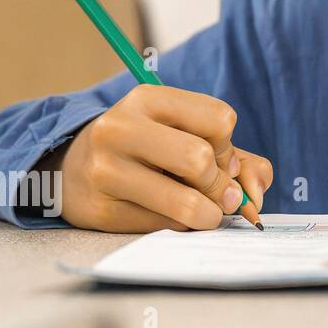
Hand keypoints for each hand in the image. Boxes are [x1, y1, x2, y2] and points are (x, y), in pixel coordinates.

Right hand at [47, 85, 273, 232]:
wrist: (73, 171)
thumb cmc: (147, 153)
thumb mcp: (187, 137)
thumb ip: (238, 161)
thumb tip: (254, 197)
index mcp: (148, 99)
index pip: (220, 120)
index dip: (228, 148)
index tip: (216, 158)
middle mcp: (121, 128)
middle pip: (200, 160)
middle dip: (220, 185)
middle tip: (215, 193)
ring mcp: (107, 170)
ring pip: (187, 203)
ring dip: (209, 216)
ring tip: (204, 213)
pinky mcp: (103, 210)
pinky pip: (167, 228)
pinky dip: (182, 227)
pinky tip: (168, 216)